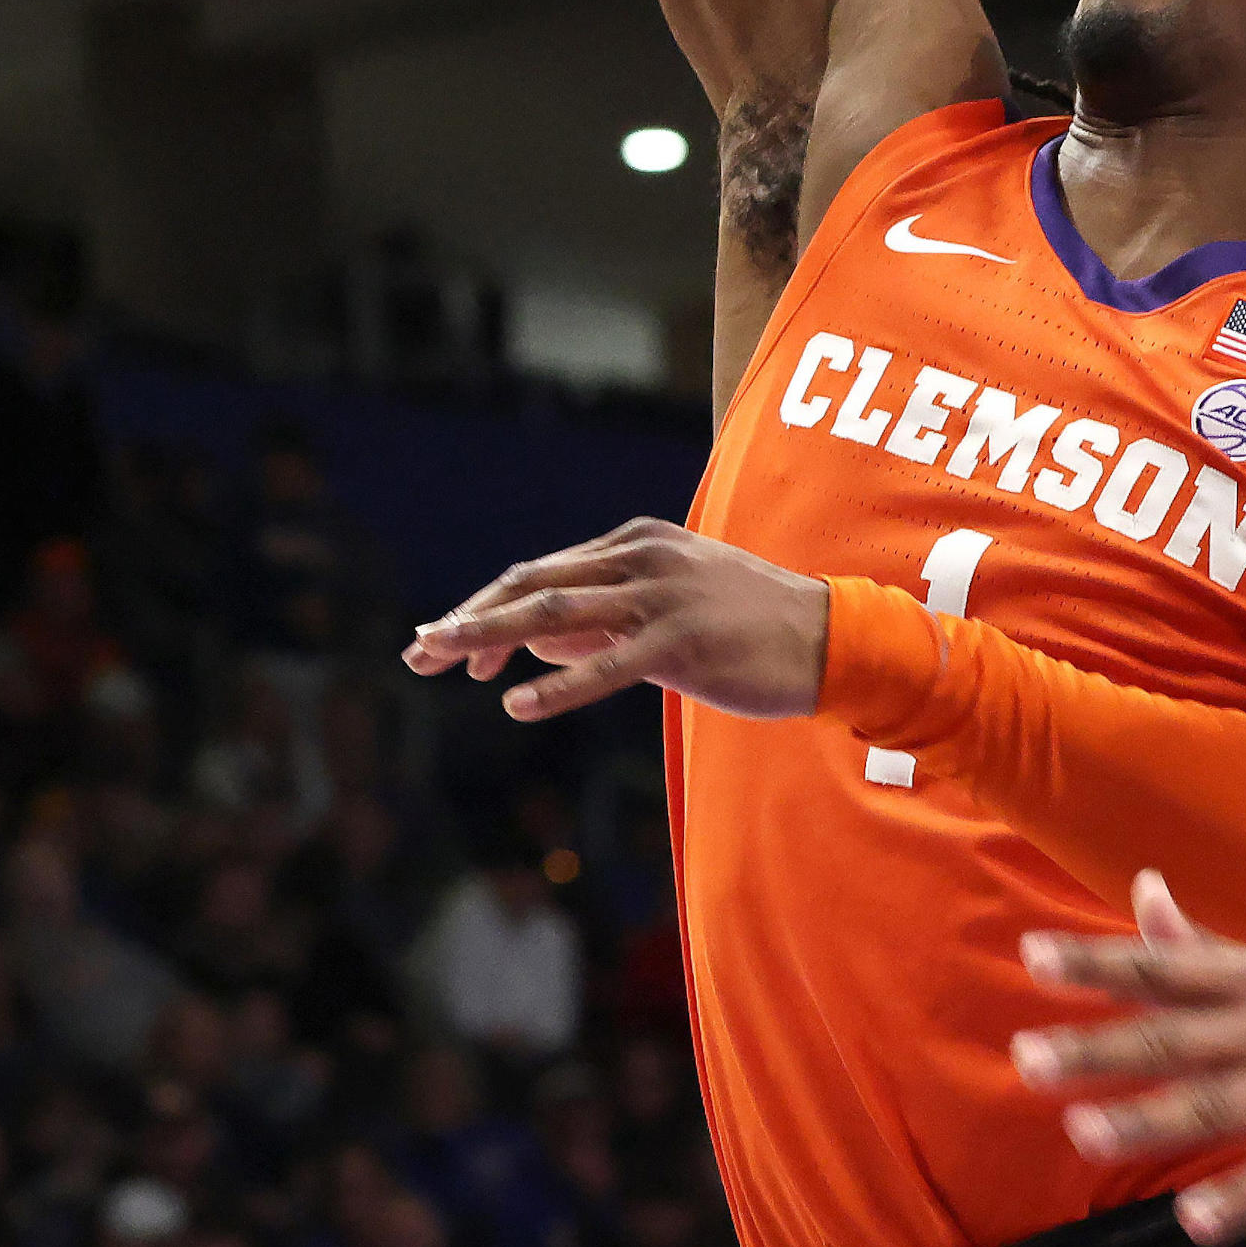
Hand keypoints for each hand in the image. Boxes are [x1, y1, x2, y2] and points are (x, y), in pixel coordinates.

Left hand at [401, 518, 827, 722]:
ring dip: (490, 636)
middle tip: (419, 649)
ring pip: (557, 613)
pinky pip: (606, 665)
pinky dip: (556, 684)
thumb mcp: (668, 607)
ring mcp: (663, 595)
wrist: (826, 637)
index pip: (543, 572)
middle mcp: (644, 558)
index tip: (444, 640)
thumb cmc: (745, 626)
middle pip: (535, 584)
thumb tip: (528, 643)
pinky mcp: (683, 640)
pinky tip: (515, 703)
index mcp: (638, 542)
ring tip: (444, 662)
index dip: (487, 606)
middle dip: (471, 616)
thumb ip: (603, 617)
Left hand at [1012, 871, 1245, 1240]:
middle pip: (1175, 1035)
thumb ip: (1206, 947)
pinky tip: (1192, 1218)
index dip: (1097, 964)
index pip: (1165, 967)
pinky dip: (1237, 1195)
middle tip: (1026, 1057)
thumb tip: (1142, 889)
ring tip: (1085, 1130)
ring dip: (1149, 1117)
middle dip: (1099, 1046)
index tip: (1032, 958)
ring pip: (1216, 1102)